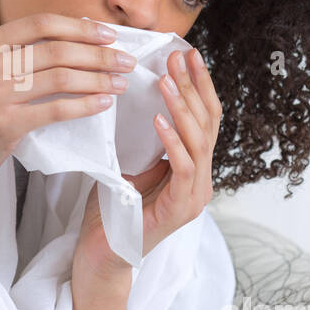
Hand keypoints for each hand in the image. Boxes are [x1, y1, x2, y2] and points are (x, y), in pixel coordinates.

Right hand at [0, 13, 136, 190]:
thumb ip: (18, 53)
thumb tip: (77, 32)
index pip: (39, 24)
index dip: (78, 27)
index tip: (108, 35)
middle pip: (55, 50)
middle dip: (98, 54)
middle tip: (125, 61)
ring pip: (60, 78)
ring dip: (97, 79)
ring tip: (120, 83)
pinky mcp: (4, 125)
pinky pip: (55, 110)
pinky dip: (84, 105)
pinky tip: (102, 103)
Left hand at [72, 47, 221, 287]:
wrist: (101, 255)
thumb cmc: (111, 211)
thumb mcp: (129, 164)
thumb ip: (142, 138)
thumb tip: (135, 96)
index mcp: (192, 167)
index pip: (204, 117)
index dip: (198, 84)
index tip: (186, 54)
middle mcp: (200, 179)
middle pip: (208, 123)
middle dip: (194, 86)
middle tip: (179, 56)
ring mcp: (194, 195)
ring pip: (199, 142)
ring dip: (182, 107)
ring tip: (166, 80)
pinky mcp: (180, 209)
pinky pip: (183, 167)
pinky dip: (172, 141)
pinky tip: (158, 120)